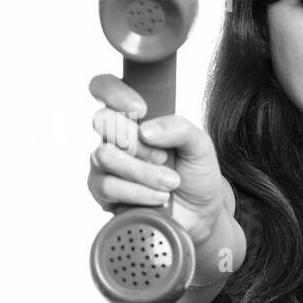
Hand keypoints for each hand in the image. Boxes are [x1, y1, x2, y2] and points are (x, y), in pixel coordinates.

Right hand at [87, 74, 226, 245]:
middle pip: (101, 120)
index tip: (141, 109)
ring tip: (170, 183)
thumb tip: (146, 130)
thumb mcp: (201, 146)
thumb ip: (180, 128)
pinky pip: (107, 186)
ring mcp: (106, 165)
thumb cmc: (196, 175)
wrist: (200, 214)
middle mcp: (114, 139)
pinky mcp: (103, 193)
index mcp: (134, 119)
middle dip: (136, 141)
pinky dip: (138, 192)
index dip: (114, 92)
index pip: (104, 88)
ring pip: (105, 155)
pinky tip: (159, 197)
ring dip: (144, 171)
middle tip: (163, 157)